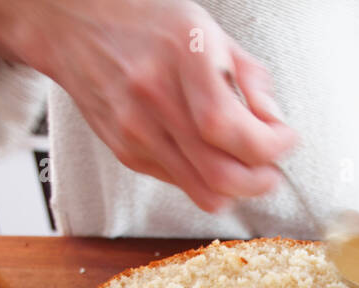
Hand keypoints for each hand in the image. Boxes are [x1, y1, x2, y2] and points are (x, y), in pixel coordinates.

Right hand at [0, 0, 297, 211]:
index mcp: (183, 57)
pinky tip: (209, 157)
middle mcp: (155, 97)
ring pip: (203, 192)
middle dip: (260, 181)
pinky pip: (180, 184)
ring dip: (238, 189)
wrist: (73, 25)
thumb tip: (275, 124)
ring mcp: (136, 130)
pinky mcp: (126, 151)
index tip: (286, 139)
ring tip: (248, 168)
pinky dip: (205, 180)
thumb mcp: (208, 32)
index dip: (271, 146)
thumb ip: (250, 78)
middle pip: (221, 174)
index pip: (233, 129)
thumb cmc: (147, 25)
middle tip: (271, 168)